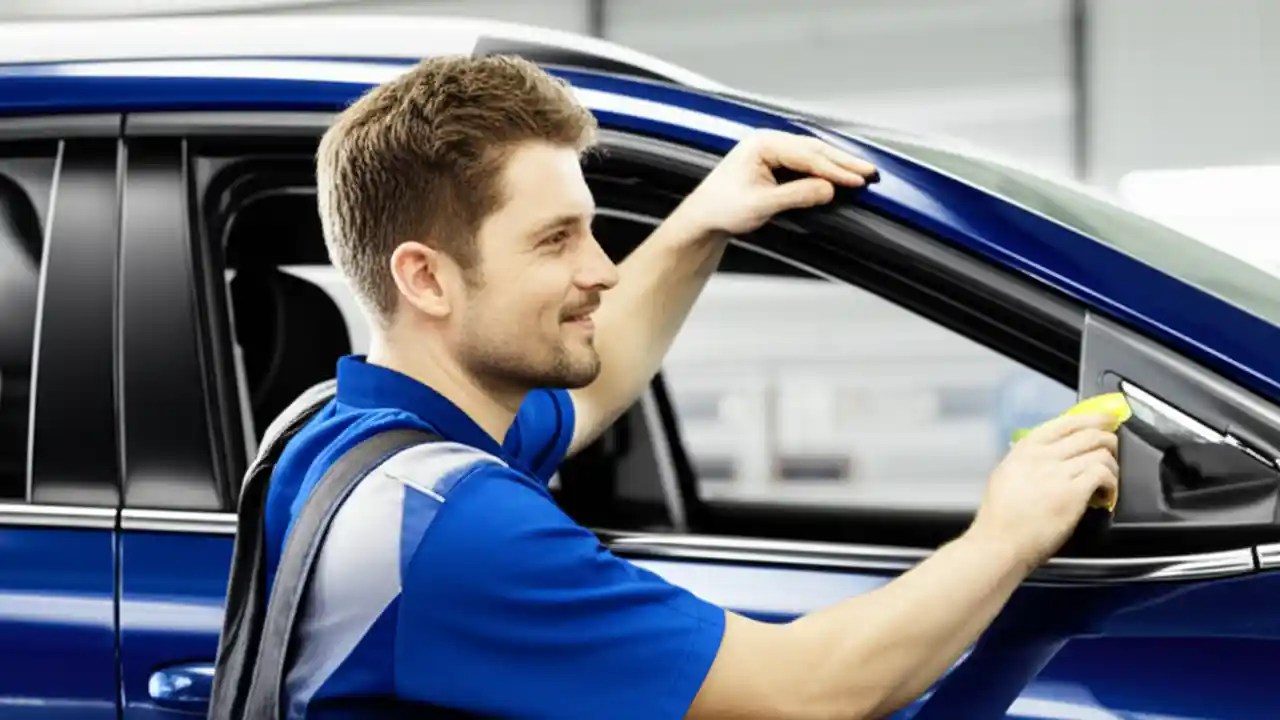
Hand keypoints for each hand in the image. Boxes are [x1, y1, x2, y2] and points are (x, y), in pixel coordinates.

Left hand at [675, 129, 876, 237]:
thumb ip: (796, 195)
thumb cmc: (722, 208)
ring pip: (812, 154)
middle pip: (813, 149)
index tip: (856, 179)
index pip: (806, 155)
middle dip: (842, 161)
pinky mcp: (774, 162)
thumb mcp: (761, 205)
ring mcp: (771, 150)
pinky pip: (805, 162)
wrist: (703, 217)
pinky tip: (840, 175)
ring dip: (836, 164)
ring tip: (861, 172)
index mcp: (761, 144)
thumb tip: (828, 189)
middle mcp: (768, 141)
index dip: (834, 168)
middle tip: (870, 171)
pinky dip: (824, 169)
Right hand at [968, 413, 1119, 571]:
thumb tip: (1049, 454)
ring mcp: (1058, 472)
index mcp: (1025, 449)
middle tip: (1114, 452)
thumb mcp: (1005, 475)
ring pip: (1100, 453)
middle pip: (1089, 434)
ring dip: (1112, 466)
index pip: (1066, 422)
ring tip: (1109, 480)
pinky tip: (1106, 494)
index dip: (1092, 418)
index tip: (1106, 420)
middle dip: (1109, 441)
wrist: (1000, 542)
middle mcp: (1042, 455)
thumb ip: (1026, 460)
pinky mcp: (1073, 492)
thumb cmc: (1000, 517)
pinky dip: (1112, 483)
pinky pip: (1103, 474)